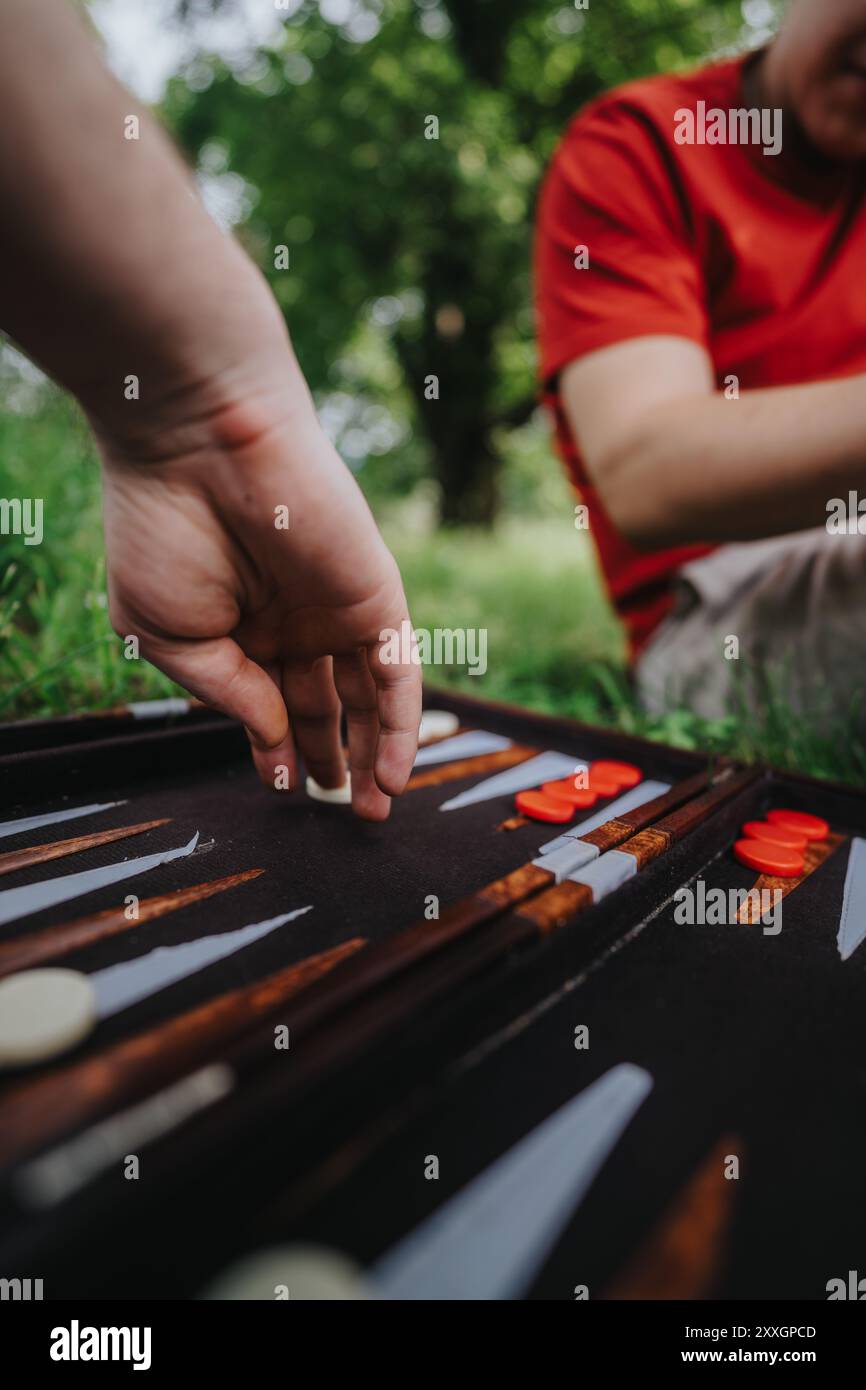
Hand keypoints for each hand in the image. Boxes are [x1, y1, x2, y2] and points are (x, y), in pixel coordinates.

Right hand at [98, 377, 420, 820]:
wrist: (201, 443)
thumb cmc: (165, 530)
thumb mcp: (174, 636)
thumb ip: (230, 695)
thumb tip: (275, 743)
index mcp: (238, 626)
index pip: (268, 701)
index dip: (277, 749)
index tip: (286, 788)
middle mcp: (292, 621)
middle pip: (324, 703)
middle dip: (332, 759)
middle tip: (342, 809)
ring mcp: (336, 611)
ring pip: (367, 697)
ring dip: (374, 755)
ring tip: (372, 809)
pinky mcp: (376, 598)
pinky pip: (396, 674)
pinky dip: (398, 727)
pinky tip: (392, 776)